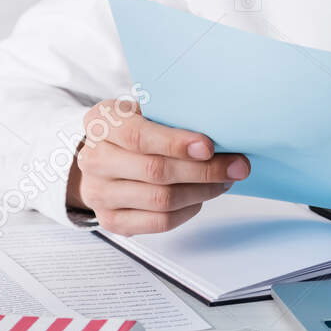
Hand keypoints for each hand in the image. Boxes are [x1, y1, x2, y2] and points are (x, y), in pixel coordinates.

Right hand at [66, 98, 249, 234]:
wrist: (106, 156)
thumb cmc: (136, 127)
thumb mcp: (146, 108)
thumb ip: (172, 114)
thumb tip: (220, 127)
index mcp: (101, 122)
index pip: (137, 136)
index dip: (176, 143)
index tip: (209, 147)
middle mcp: (94, 159)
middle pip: (155, 171)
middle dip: (204, 170)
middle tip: (237, 166)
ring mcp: (99, 194)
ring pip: (161, 200)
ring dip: (202, 191)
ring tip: (224, 181)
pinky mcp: (112, 221)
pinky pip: (159, 222)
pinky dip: (188, 210)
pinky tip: (201, 197)